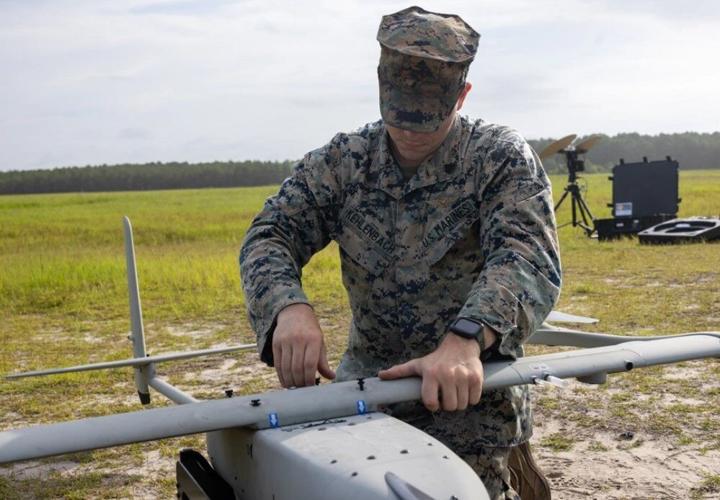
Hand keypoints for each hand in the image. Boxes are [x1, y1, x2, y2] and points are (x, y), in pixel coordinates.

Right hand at [273, 303, 335, 387]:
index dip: (309, 379)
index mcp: (314, 339)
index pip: (310, 364)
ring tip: (295, 388)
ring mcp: (286, 341)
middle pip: (297, 367)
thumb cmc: (310, 331)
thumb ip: (323, 361)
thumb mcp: (320, 342)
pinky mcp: (276, 343)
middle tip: (302, 390)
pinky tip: (286, 382)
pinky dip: (281, 376)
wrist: (294, 313)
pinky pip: (278, 363)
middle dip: (300, 382)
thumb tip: (331, 377)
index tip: (311, 387)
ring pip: (286, 367)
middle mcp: (299, 339)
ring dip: (290, 381)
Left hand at [379, 330, 493, 411]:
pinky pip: (475, 400)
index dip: (433, 405)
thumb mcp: (418, 364)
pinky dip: (471, 398)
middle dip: (448, 404)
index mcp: (431, 374)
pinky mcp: (476, 378)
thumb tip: (380, 376)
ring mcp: (463, 376)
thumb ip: (399, 371)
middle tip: (446, 395)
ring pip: (462, 405)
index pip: (431, 402)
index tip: (434, 400)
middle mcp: (447, 375)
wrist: (460, 344)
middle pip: (450, 406)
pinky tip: (465, 388)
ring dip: (460, 402)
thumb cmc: (436, 359)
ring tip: (455, 391)